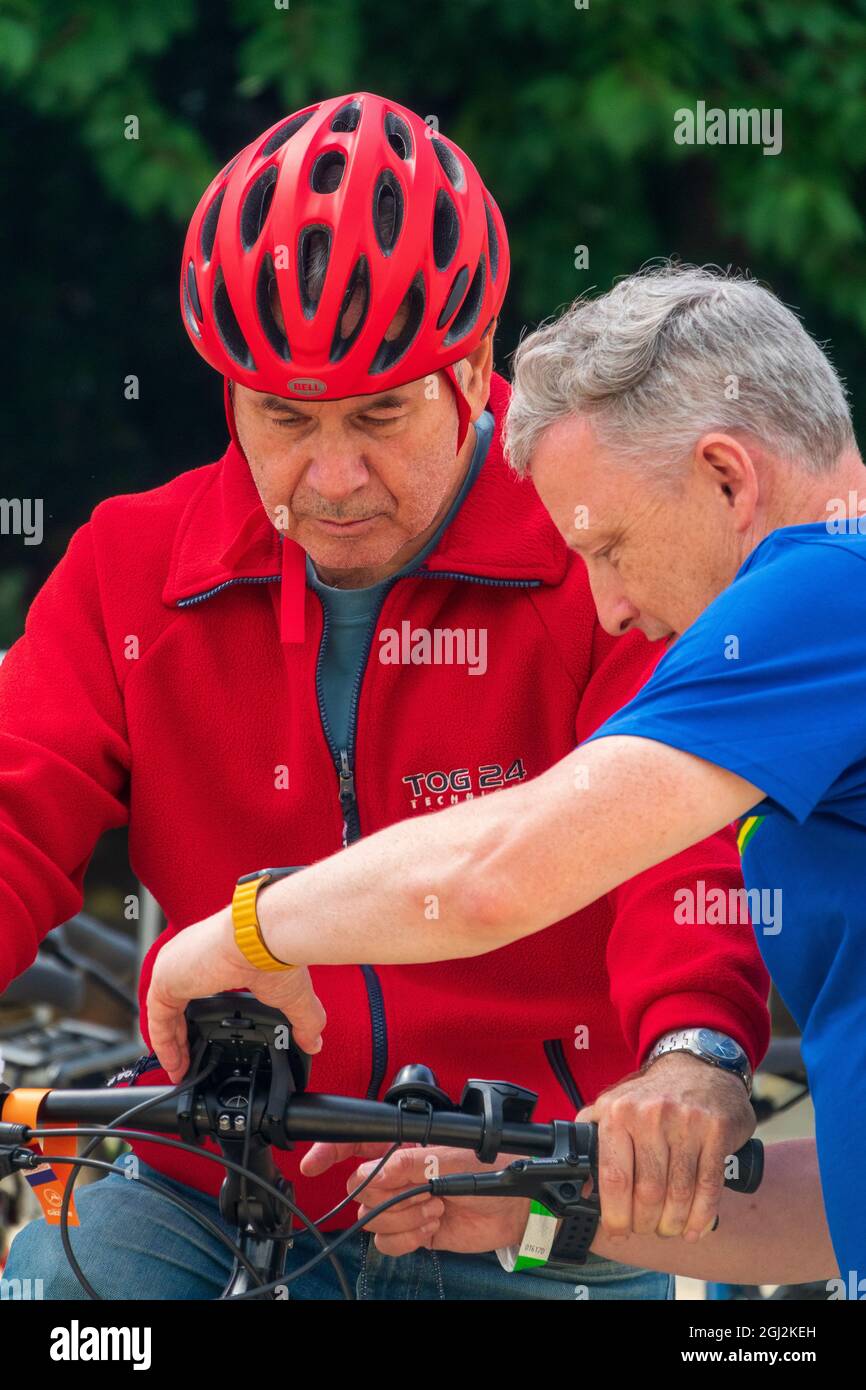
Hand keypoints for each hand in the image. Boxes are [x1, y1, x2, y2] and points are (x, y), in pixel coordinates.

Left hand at [146, 906, 326, 1082]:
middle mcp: (191, 957)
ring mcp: (175, 966)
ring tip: (181, 1070)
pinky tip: (175, 1064)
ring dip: (171, 1043)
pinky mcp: (166, 978)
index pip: (197, 990)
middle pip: (177, 1003)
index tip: (201, 1043)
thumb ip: (301, 1020)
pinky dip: (165, 1044)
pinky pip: (157, 1019)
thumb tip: (314, 1042)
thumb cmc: (274, 951)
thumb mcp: (290, 994)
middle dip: (181, 1035)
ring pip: (165, 1012)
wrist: (263, 937)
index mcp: (216, 955)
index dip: (196, 1019)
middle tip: (188, 1062)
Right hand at [343, 1146, 530, 1256]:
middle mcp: (398, 1174)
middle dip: (388, 1195)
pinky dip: (406, 1238)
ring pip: (372, 1218)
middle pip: (359, 1189)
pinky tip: (431, 1226)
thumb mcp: (446, 1156)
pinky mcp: (413, 1231)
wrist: (515, 1207)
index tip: (312, 1165)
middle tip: (422, 1191)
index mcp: (402, 1145)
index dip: (329, 1151)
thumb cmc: (488, 1167)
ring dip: (403, 1217)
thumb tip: (368, 1178)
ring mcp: (404, 1204)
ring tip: (435, 1208)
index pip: (355, 1144)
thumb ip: (405, 1164)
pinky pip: (387, 1242)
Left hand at [579, 1052, 754, 1242]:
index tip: (619, 1229)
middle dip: (646, 1222)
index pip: (614, 1177)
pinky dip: (702, 1215)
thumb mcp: (614, 1105)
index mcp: (619, 1112)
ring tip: (668, 1228)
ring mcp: (687, 1122)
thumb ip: (593, 1140)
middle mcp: (651, 1115)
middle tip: (647, 1229)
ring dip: (673, 1223)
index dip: (616, 1214)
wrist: (700, 1067)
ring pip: (679, 1194)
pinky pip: (709, 1186)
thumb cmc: (653, 1096)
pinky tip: (695, 1227)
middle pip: (648, 1192)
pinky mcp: (716, 1131)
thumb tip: (581, 1185)